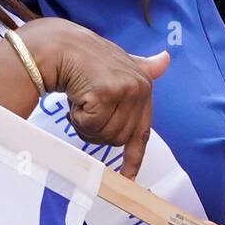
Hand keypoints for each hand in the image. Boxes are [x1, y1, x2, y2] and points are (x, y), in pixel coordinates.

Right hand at [18, 18, 168, 181]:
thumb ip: (141, 67)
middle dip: (97, 131)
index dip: (133, 158)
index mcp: (144, 85)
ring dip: (86, 126)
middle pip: (118, 138)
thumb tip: (166, 59)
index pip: (142, 131)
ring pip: (105, 135)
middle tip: (84, 111)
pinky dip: (78, 119)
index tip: (128, 180)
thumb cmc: (86, 58)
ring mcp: (124, 91)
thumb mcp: (119, 62)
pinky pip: (91, 126)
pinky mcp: (106, 93)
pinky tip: (74, 101)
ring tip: (79, 103)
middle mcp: (139, 88)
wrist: (59, 45)